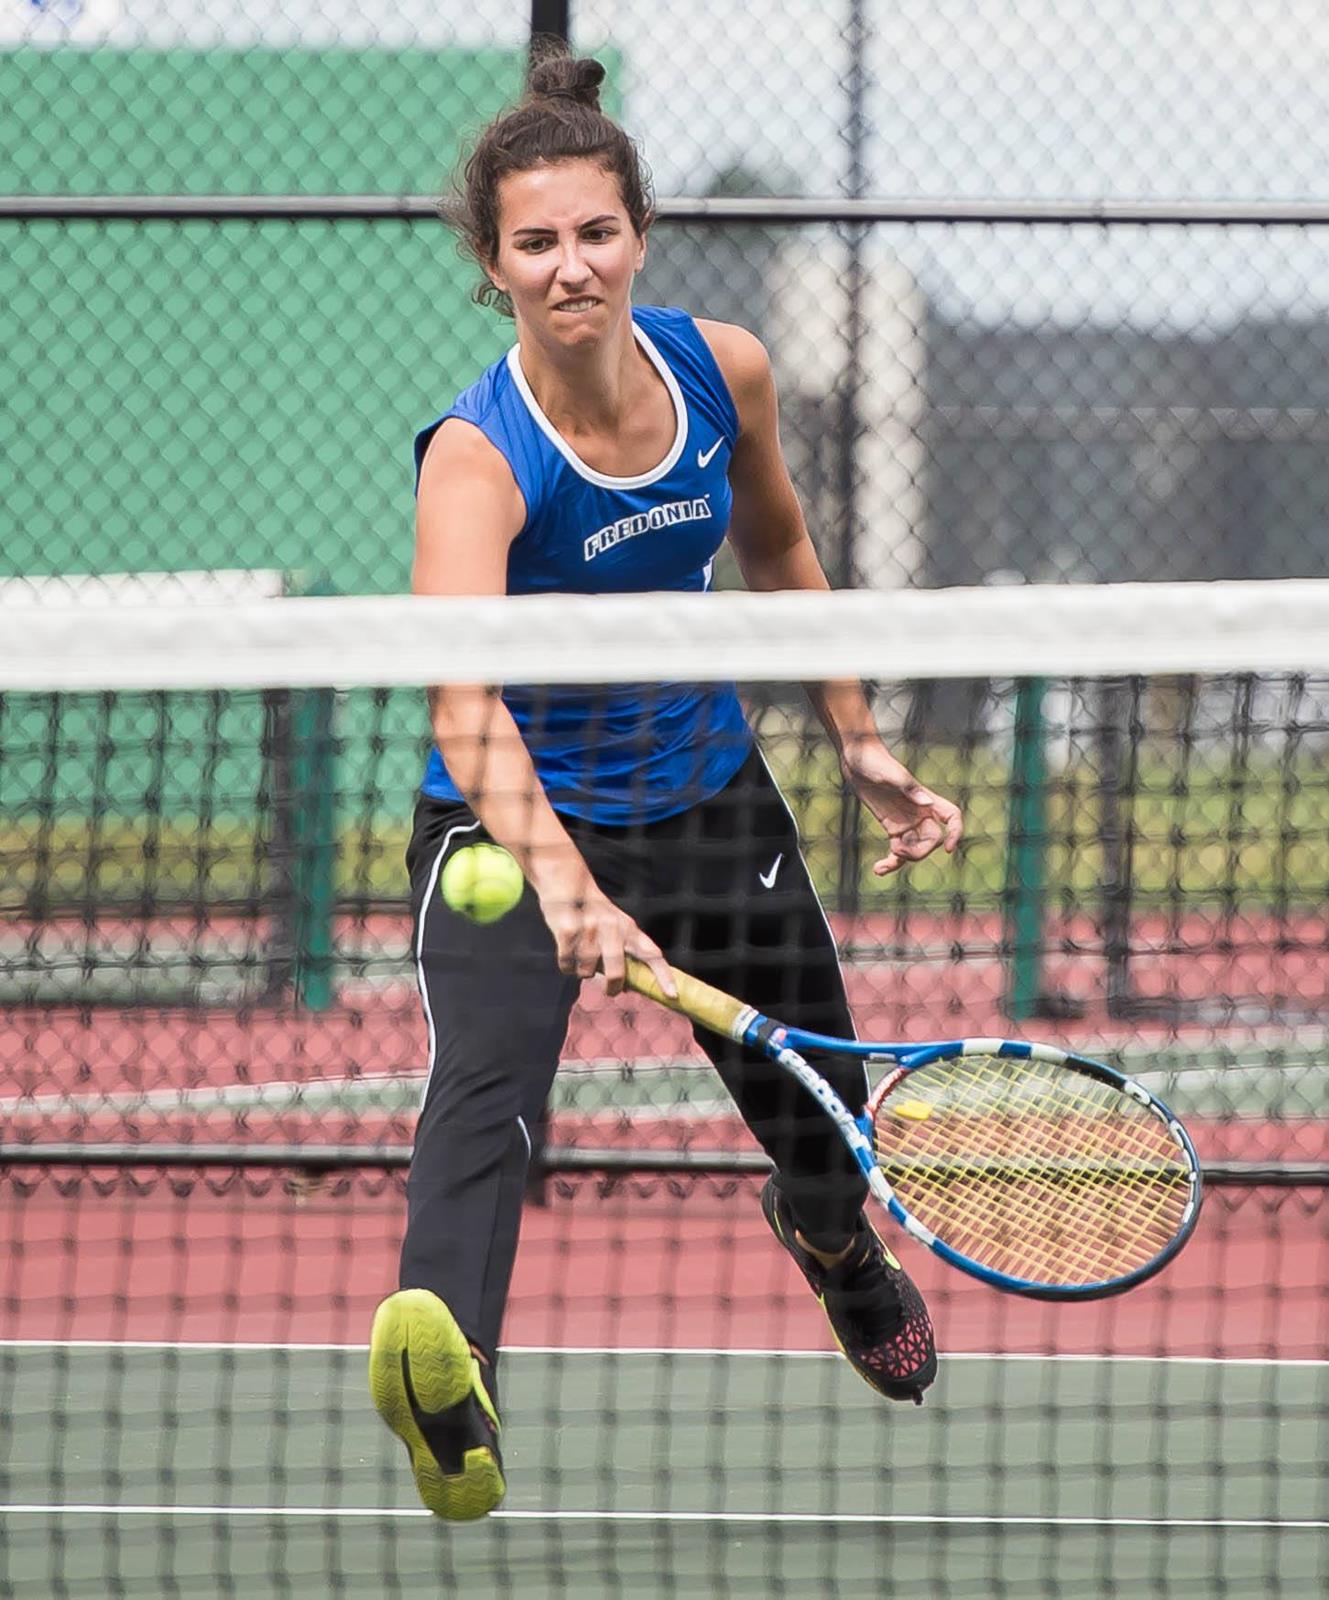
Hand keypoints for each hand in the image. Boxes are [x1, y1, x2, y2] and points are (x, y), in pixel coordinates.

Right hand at [535, 866, 676, 998]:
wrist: (567, 882)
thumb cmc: (594, 914)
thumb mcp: (616, 928)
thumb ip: (623, 955)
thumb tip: (626, 988)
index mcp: (629, 928)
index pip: (652, 954)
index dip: (663, 975)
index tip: (672, 995)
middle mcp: (613, 927)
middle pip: (617, 970)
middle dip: (613, 985)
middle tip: (610, 991)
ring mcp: (590, 927)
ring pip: (587, 970)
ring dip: (583, 971)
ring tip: (580, 958)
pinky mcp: (567, 928)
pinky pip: (567, 964)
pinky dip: (566, 966)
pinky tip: (567, 953)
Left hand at [841, 739, 962, 876]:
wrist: (856, 757)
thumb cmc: (874, 760)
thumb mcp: (890, 773)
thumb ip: (909, 788)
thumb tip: (927, 804)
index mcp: (925, 798)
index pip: (952, 817)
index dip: (955, 832)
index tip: (948, 849)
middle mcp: (919, 812)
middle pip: (932, 840)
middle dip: (919, 852)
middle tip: (896, 850)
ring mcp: (905, 821)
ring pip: (915, 848)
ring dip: (903, 860)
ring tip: (881, 865)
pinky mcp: (891, 826)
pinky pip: (897, 848)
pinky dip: (891, 862)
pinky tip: (878, 869)